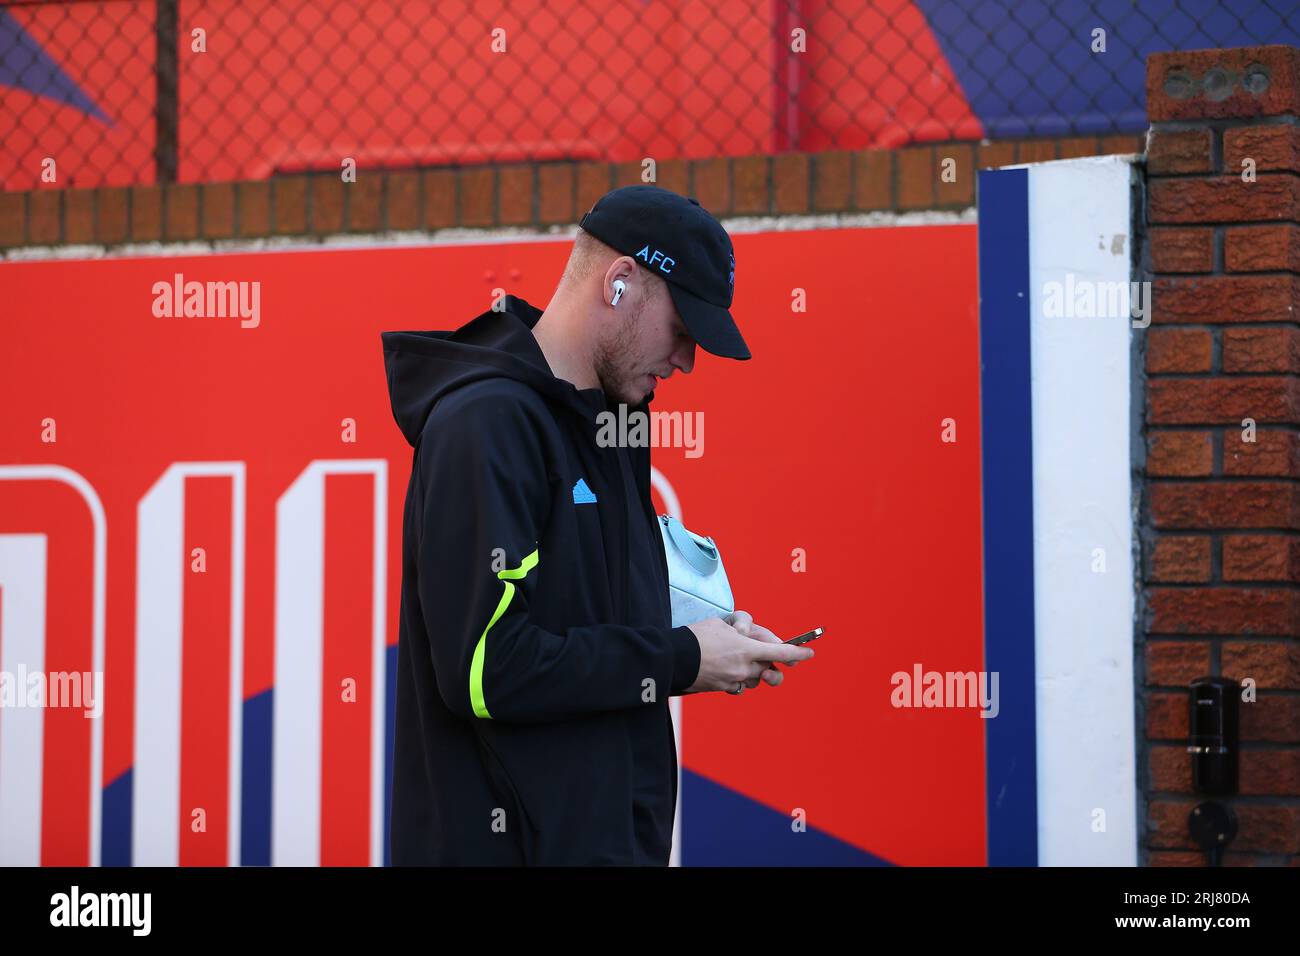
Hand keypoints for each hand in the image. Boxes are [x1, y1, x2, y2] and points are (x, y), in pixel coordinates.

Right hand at [682, 611, 812, 694]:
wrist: (673, 659)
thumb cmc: (697, 637)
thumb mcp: (720, 624)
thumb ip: (740, 630)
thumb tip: (746, 637)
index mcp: (747, 649)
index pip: (780, 652)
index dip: (797, 653)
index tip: (809, 654)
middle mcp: (744, 668)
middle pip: (769, 668)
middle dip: (770, 663)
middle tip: (765, 657)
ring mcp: (734, 681)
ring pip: (754, 679)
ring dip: (752, 670)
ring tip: (737, 659)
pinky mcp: (723, 689)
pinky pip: (739, 687)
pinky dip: (737, 679)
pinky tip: (727, 671)